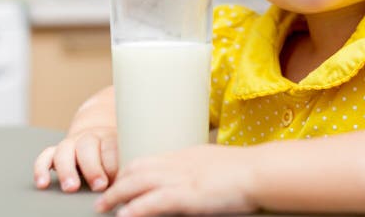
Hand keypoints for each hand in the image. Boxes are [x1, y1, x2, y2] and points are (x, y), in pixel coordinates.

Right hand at [33, 126, 118, 192]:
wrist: (98, 134)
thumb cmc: (114, 152)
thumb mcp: (124, 153)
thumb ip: (124, 164)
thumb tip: (128, 183)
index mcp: (109, 137)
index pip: (111, 147)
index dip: (114, 164)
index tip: (118, 179)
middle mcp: (88, 138)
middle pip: (88, 147)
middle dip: (93, 168)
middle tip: (99, 186)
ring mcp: (70, 143)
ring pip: (64, 151)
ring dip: (67, 170)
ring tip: (71, 188)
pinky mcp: (55, 152)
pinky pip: (44, 157)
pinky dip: (41, 169)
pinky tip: (43, 184)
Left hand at [94, 144, 256, 215]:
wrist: (260, 171)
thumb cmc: (248, 170)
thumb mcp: (218, 165)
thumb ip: (202, 171)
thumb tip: (195, 182)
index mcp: (187, 154)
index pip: (149, 159)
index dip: (130, 171)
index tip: (120, 181)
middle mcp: (180, 162)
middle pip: (138, 168)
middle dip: (117, 183)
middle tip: (103, 198)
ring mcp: (183, 177)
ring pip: (139, 182)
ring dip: (118, 195)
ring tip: (104, 207)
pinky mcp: (188, 194)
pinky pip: (155, 200)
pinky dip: (137, 208)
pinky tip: (125, 215)